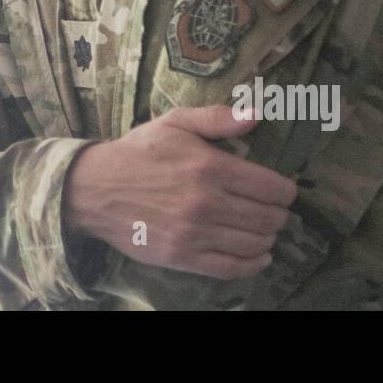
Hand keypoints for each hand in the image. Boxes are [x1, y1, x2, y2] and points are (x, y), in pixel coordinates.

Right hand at [62, 105, 297, 278]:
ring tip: (265, 230)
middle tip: (274, 210)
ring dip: (268, 238)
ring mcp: (195, 234)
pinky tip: (259, 256)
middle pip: (268, 218)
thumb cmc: (139, 152)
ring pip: (254, 244)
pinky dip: (253, 264)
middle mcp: (207, 203)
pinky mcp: (183, 258)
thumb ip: (217, 118)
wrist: (96, 188)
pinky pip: (231, 268)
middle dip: (279, 214)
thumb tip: (257, 114)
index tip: (284, 190)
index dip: (286, 190)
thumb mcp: (175, 122)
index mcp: (209, 167)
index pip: (271, 187)